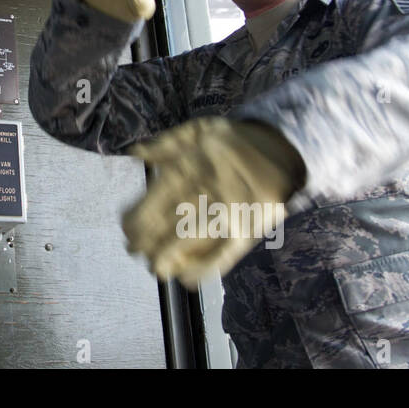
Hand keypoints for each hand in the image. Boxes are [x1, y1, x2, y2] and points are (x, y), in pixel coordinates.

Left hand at [121, 117, 303, 286]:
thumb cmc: (234, 140)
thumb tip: (134, 152)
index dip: (136, 221)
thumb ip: (165, 143)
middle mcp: (206, 193)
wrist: (283, 149)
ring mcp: (227, 215)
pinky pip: (221, 258)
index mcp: (191, 168)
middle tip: (133, 249)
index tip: (126, 228)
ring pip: (189, 244)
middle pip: (166, 226)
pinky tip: (185, 278)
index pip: (154, 202)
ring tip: (155, 267)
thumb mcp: (198, 129)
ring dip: (167, 259)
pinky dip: (202, 271)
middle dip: (145, 243)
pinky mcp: (247, 232)